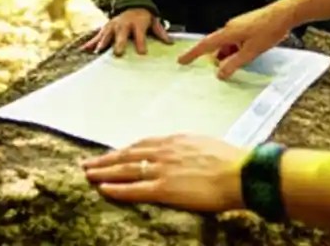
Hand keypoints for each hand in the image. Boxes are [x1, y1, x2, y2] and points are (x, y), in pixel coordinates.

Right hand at [81, 7, 171, 55]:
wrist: (130, 4)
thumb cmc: (143, 17)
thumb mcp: (153, 21)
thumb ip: (160, 32)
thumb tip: (170, 42)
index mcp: (137, 23)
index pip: (139, 34)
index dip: (141, 42)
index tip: (142, 53)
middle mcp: (123, 24)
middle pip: (121, 34)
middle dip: (119, 43)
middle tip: (117, 53)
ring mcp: (113, 26)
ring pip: (107, 35)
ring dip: (102, 43)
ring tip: (98, 52)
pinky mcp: (105, 29)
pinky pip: (97, 36)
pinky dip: (90, 43)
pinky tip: (84, 50)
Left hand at [82, 134, 246, 211]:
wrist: (240, 173)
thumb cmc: (232, 161)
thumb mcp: (207, 145)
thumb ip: (190, 148)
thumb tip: (187, 153)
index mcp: (175, 140)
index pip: (143, 145)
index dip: (125, 151)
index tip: (113, 154)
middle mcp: (164, 151)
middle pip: (127, 154)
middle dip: (106, 159)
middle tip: (88, 163)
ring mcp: (162, 169)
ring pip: (125, 169)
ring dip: (104, 171)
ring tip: (88, 174)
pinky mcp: (164, 188)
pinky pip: (134, 188)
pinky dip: (116, 188)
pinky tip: (103, 188)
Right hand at [177, 1, 296, 78]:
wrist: (284, 14)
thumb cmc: (269, 30)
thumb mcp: (251, 51)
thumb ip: (234, 63)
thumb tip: (220, 73)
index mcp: (228, 33)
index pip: (205, 45)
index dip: (192, 54)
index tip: (181, 61)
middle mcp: (230, 27)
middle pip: (217, 46)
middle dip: (219, 58)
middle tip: (225, 70)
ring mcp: (238, 26)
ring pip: (228, 44)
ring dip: (231, 54)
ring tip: (244, 61)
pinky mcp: (246, 26)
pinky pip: (236, 40)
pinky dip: (237, 49)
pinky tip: (249, 53)